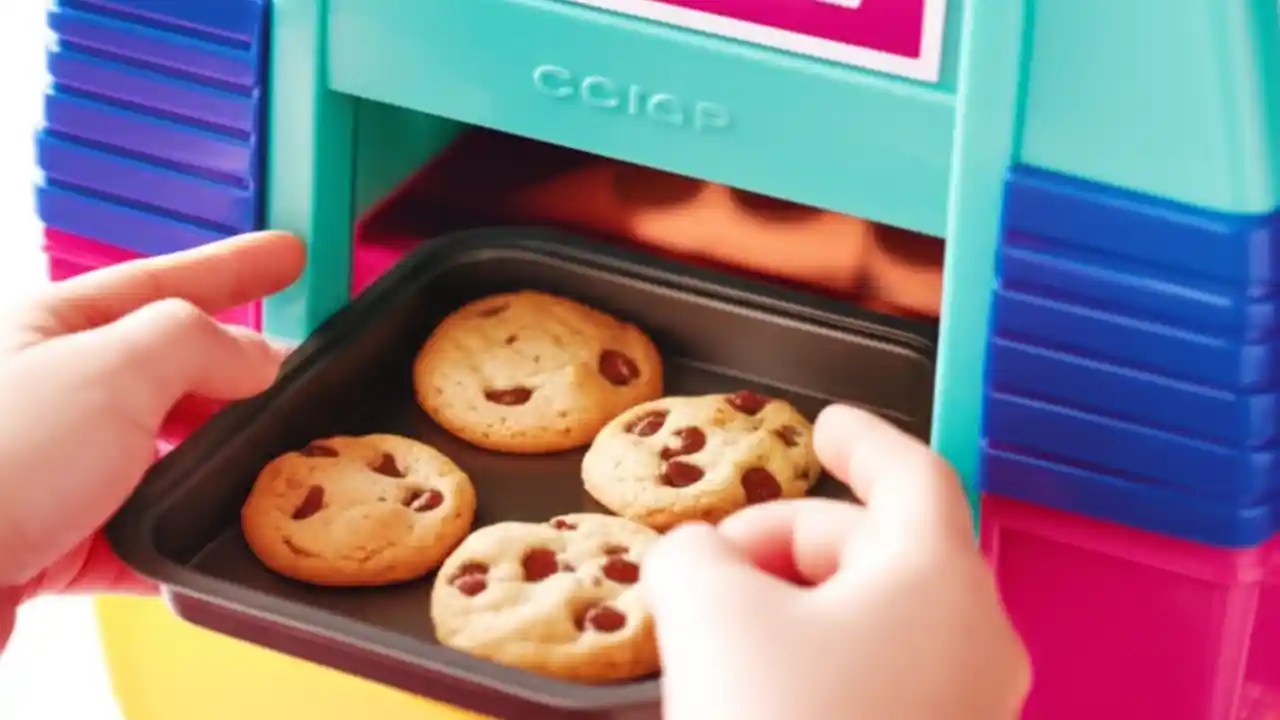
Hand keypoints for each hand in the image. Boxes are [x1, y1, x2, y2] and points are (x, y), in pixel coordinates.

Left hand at [0, 232, 304, 598]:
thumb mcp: (112, 370)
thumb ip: (196, 343)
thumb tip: (255, 356)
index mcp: (52, 329)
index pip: (163, 282)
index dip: (234, 267)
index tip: (287, 255)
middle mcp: (50, 394)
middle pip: (169, 372)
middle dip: (237, 378)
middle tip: (300, 382)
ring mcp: (53, 470)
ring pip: (162, 456)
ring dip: (216, 465)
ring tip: (272, 471)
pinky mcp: (54, 543)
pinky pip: (139, 533)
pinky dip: (179, 538)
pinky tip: (211, 541)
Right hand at [641, 404, 1030, 719]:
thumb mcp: (709, 611)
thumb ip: (695, 553)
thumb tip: (696, 557)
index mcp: (939, 580)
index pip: (912, 476)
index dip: (862, 439)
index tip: (824, 424)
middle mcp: (975, 640)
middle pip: (882, 551)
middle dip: (789, 542)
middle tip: (710, 566)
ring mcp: (968, 709)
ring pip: (879, 620)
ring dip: (798, 606)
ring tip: (721, 632)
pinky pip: (885, 677)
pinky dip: (821, 659)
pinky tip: (757, 688)